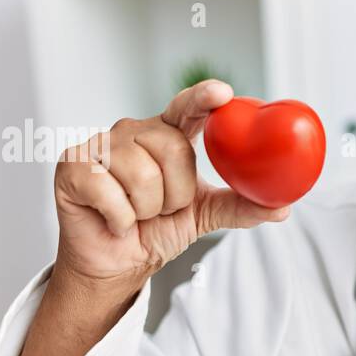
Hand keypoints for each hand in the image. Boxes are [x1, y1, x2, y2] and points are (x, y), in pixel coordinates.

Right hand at [53, 80, 290, 289]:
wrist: (116, 262)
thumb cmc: (157, 229)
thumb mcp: (205, 215)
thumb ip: (240, 205)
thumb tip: (282, 207)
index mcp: (166, 136)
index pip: (186, 108)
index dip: (202, 98)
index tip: (222, 93)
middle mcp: (133, 132)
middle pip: (172, 150)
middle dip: (176, 193)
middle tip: (163, 207)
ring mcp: (100, 146)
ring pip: (143, 174)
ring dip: (148, 208)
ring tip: (138, 213)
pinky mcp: (73, 166)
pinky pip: (110, 192)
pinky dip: (119, 217)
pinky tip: (113, 219)